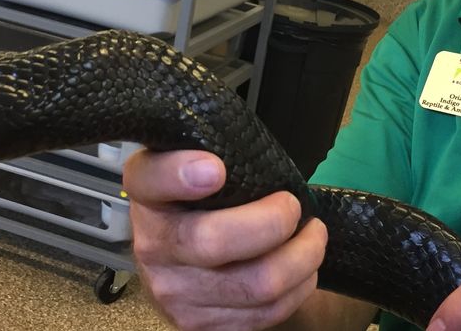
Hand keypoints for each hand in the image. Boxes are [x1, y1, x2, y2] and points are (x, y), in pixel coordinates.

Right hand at [124, 149, 328, 330]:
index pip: (151, 180)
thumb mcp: (192, 167)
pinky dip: (296, 288)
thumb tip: (251, 148)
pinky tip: (300, 268)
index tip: (216, 169)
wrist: (176, 267)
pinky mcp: (199, 324)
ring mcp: (174, 292)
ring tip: (313, 236)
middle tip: (293, 207)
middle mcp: (152, 246)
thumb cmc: (198, 205)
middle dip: (272, 222)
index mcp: (148, 195)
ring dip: (301, 257)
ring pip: (255, 284)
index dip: (180, 175)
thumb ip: (211, 151)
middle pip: (213, 241)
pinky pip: (264, 313)